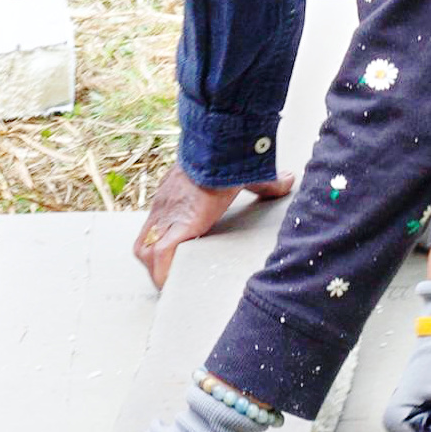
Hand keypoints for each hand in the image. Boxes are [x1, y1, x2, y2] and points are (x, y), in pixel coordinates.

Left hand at [133, 165, 289, 290]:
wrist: (220, 148)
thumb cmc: (228, 157)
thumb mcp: (244, 174)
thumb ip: (263, 183)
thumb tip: (286, 179)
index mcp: (177, 197)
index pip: (157, 224)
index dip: (161, 243)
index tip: (172, 257)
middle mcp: (165, 208)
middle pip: (144, 242)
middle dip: (154, 262)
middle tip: (168, 275)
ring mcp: (167, 216)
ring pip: (145, 251)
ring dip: (156, 269)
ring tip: (170, 283)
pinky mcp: (179, 224)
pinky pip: (161, 255)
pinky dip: (163, 271)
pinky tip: (171, 282)